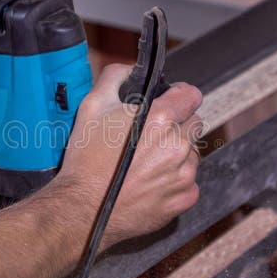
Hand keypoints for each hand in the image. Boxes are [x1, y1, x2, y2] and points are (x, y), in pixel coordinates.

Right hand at [56, 64, 203, 247]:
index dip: (180, 96)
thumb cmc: (85, 160)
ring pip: (192, 154)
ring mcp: (183, 175)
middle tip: (149, 135)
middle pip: (194, 124)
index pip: (192, 96)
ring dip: (176, 154)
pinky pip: (189, 183)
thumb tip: (128, 69)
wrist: (82, 208)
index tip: (170, 101)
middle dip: (177, 125)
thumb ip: (114, 78)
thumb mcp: (91, 107)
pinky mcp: (182, 199)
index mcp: (160, 119)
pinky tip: (150, 182)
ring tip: (146, 162)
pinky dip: (175, 181)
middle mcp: (177, 145)